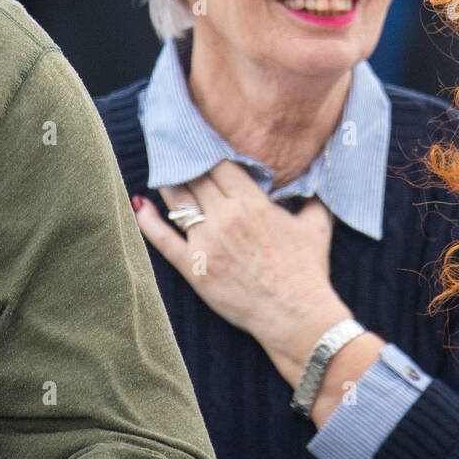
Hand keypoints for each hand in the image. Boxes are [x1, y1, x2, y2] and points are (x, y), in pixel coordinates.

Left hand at [133, 160, 352, 385]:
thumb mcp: (317, 224)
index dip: (211, 153)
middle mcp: (225, 217)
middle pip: (196, 179)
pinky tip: (141, 204)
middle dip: (188, 164)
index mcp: (252, 203)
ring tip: (165, 173)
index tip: (205, 146)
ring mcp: (206, 243)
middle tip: (179, 153)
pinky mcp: (194, 268)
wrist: (295, 312)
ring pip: (178, 202)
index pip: (220, 165)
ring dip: (170, 184)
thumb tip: (311, 177)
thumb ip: (311, 196)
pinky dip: (148, 220)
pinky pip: (163, 239)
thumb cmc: (308, 269)